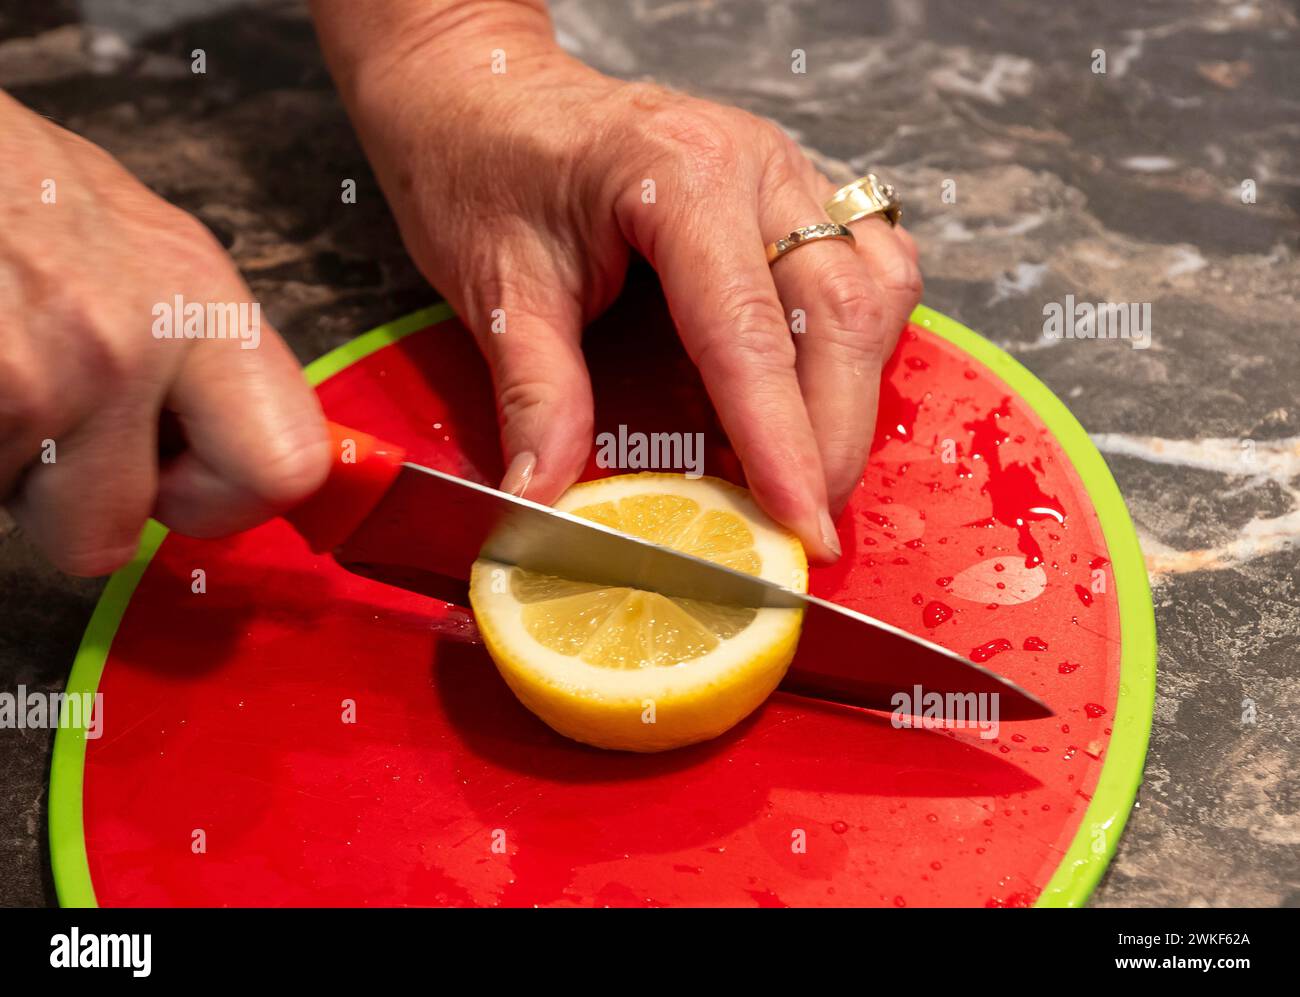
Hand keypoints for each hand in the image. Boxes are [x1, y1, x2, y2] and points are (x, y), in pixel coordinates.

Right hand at [0, 93, 328, 574]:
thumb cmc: (26, 186)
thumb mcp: (160, 250)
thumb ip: (208, 361)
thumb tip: (235, 447)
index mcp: (202, 309)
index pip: (281, 471)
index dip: (224, 501)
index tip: (183, 479)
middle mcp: (121, 350)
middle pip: (106, 537)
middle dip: (72, 506)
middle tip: (60, 433)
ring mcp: (25, 380)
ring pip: (19, 513)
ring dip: (7, 462)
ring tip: (3, 365)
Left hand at [312, 0, 920, 561]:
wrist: (481, 91)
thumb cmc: (481, 167)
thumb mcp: (494, 286)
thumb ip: (535, 395)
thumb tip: (546, 502)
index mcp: (680, 173)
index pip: (749, 332)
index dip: (781, 441)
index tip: (801, 525)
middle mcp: (755, 164)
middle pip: (841, 313)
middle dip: (835, 434)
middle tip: (808, 524)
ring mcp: (785, 170)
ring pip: (874, 289)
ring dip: (857, 392)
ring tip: (815, 471)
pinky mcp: (793, 191)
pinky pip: (868, 266)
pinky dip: (860, 343)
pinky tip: (825, 392)